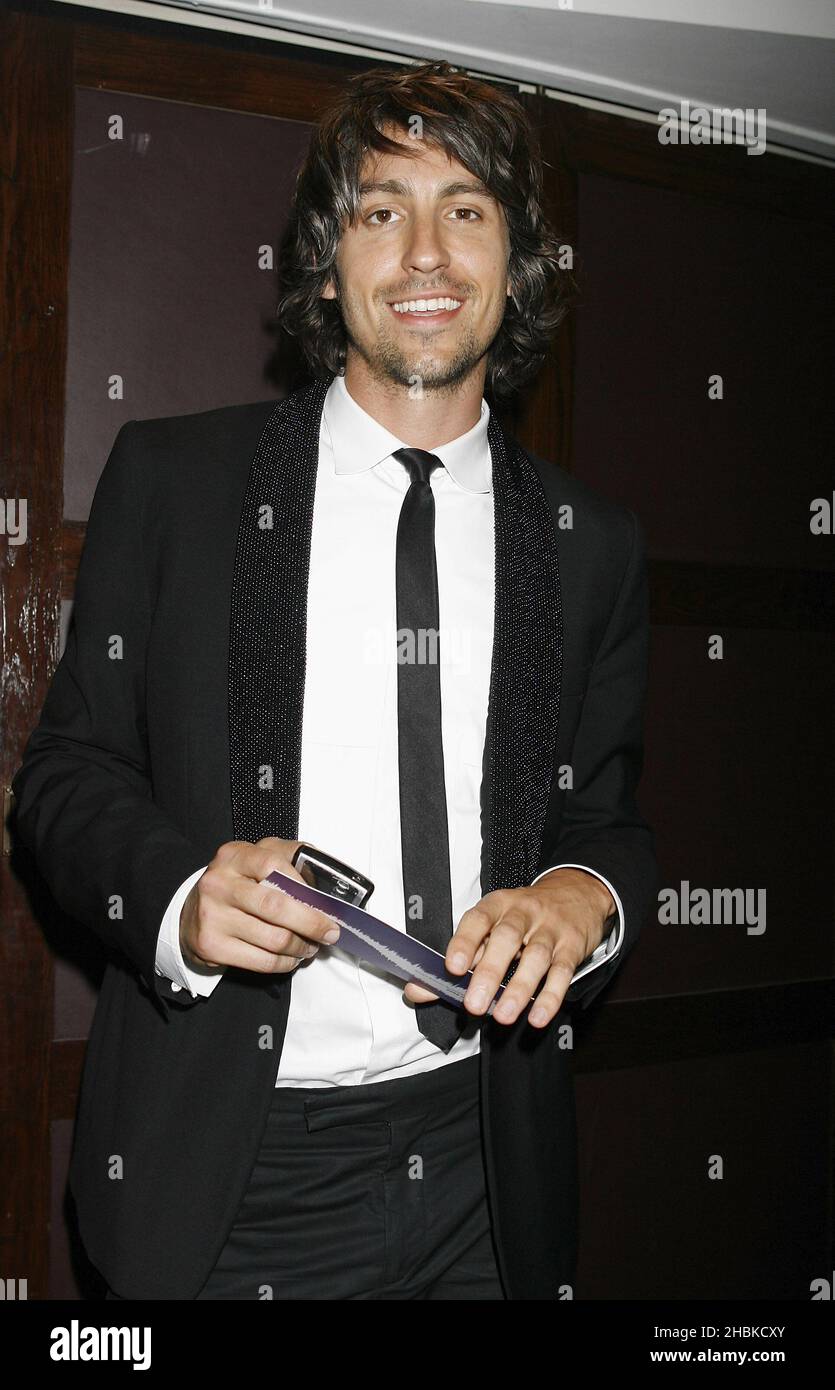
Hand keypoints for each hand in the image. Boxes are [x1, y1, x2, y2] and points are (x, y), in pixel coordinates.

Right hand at [180, 838, 340, 974]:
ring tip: (310, 945)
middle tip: (329, 931)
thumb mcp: (254, 859)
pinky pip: (263, 961)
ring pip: (274, 939)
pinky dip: (285, 962)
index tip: (323, 900)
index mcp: (234, 856)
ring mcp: (213, 916)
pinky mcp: (212, 945)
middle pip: (276, 906)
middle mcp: (219, 883)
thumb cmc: (234, 885)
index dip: (302, 884)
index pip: (273, 864)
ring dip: (302, 946)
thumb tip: (325, 876)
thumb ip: (288, 858)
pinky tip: (291, 957)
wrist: (191, 914)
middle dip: (312, 923)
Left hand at [402, 868, 614, 1026]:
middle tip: (474, 1003)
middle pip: (507, 938)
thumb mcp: (490, 927)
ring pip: (537, 956)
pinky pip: (562, 972)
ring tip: (503, 1015)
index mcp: (497, 905)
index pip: (478, 919)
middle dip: (489, 972)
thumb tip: (416, 990)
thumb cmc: (523, 917)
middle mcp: (523, 913)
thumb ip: (457, 960)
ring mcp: (550, 930)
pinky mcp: (572, 948)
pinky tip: (538, 1016)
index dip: (464, 942)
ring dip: (519, 988)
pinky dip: (550, 996)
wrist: (576, 894)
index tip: (452, 967)